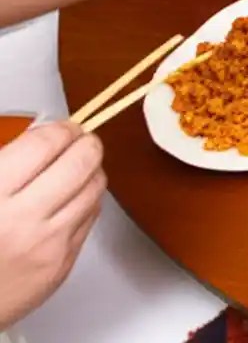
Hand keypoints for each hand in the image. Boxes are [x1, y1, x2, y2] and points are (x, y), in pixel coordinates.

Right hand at [0, 122, 105, 328]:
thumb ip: (4, 161)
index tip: (63, 126)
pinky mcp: (61, 265)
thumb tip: (41, 134)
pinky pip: (90, 220)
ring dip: (91, 171)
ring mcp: (47, 244)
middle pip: (81, 163)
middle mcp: (23, 219)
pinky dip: (87, 201)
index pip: (45, 144)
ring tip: (79, 167)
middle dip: (86, 144)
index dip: (61, 129)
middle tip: (81, 139)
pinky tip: (71, 199)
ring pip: (94, 190)